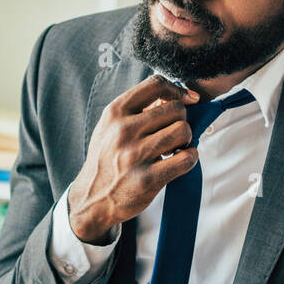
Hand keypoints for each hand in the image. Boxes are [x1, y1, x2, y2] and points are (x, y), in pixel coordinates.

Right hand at [68, 75, 199, 242]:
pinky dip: (190, 158)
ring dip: (187, 139)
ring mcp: (136, 155)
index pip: (155, 84)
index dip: (177, 90)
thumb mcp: (110, 126)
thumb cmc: (106, 159)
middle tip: (175, 133)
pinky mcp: (148, 179)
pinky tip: (180, 160)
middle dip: (182, 119)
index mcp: (115, 112)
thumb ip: (136, 108)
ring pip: (183, 131)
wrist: (92, 198)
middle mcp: (124, 130)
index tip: (186, 100)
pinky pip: (186, 159)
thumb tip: (175, 96)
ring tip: (176, 147)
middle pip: (176, 109)